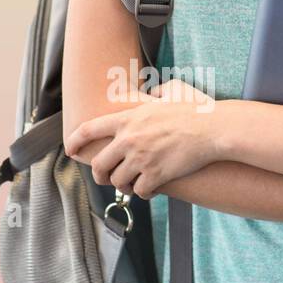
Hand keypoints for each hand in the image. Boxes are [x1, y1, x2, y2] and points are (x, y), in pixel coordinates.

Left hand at [64, 78, 221, 198]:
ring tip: (130, 184)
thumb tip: (153, 92)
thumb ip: (155, 91)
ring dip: (122, 185)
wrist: (213, 128)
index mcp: (127, 118)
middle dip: (99, 175)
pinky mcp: (156, 175)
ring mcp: (141, 159)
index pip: (89, 129)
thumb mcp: (170, 90)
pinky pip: (139, 191)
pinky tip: (149, 189)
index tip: (70, 149)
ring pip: (118, 181)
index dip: (75, 141)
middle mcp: (128, 139)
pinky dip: (142, 192)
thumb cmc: (195, 108)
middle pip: (99, 164)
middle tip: (104, 178)